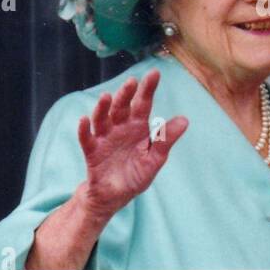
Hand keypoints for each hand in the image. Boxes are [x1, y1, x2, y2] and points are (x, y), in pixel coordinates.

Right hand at [74, 69, 187, 220]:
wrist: (115, 196)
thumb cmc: (136, 174)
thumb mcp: (154, 159)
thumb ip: (165, 140)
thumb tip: (185, 120)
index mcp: (138, 127)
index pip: (143, 104)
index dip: (148, 89)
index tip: (154, 73)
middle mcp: (120, 128)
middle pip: (122, 107)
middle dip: (126, 94)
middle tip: (132, 82)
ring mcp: (104, 138)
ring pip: (102, 118)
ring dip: (103, 108)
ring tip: (106, 97)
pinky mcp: (92, 151)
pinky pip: (86, 138)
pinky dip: (84, 129)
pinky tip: (84, 120)